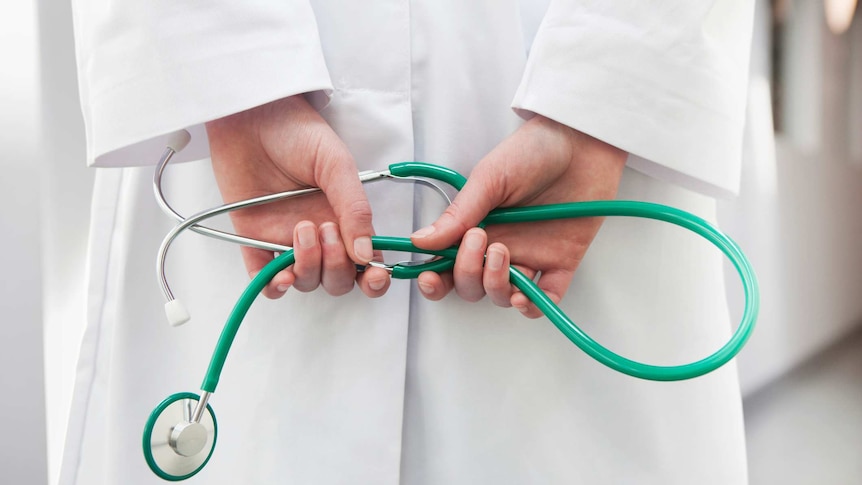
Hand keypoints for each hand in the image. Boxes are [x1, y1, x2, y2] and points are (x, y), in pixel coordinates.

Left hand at [207, 95, 389, 298]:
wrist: (248, 116)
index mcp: (344, 218)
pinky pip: (264, 280)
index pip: (365, 261)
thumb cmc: (295, 131)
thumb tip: (366, 254)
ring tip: (301, 229)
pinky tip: (280, 275)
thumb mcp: (336, 164)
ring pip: (305, 281)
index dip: (372, 278)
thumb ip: (355, 208)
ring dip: (308, 267)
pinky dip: (274, 286)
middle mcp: (319, 235)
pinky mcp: (253, 240)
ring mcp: (285, 240)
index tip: (372, 275)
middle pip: (336, 279)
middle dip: (336, 267)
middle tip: (326, 230)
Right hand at [411, 115, 626, 316]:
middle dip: (467, 274)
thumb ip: (458, 213)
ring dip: (495, 285)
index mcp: (476, 226)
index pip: (447, 264)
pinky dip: (532, 307)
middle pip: (471, 286)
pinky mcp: (561, 262)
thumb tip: (421, 241)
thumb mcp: (490, 178)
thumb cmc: (534, 150)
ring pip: (502, 296)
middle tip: (478, 241)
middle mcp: (500, 246)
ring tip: (503, 252)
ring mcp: (530, 256)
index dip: (435, 279)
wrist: (583, 141)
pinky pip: (545, 301)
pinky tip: (524, 296)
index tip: (429, 277)